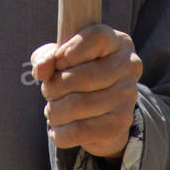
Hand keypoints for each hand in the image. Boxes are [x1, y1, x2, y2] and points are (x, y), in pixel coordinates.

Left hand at [30, 24, 141, 161]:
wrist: (102, 113)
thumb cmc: (77, 74)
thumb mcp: (61, 58)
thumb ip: (47, 57)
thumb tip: (41, 70)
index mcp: (118, 42)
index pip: (97, 37)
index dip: (70, 49)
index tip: (58, 60)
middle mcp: (129, 67)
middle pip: (84, 76)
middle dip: (54, 86)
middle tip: (48, 91)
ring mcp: (127, 97)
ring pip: (78, 105)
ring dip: (54, 110)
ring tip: (52, 109)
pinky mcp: (119, 124)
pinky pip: (80, 130)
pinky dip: (60, 131)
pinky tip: (59, 127)